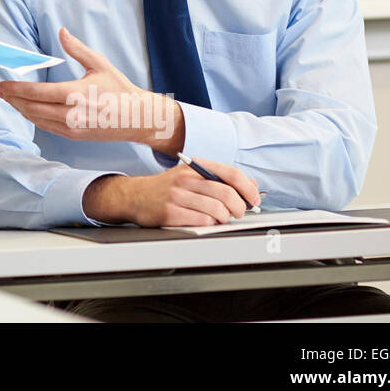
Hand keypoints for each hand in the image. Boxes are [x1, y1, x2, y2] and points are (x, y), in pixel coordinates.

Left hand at [0, 27, 181, 150]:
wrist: (137, 118)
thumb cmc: (119, 89)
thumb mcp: (99, 64)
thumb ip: (77, 49)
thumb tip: (62, 31)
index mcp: (75, 94)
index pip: (36, 93)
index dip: (15, 89)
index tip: (1, 85)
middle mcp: (71, 114)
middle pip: (31, 107)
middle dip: (13, 99)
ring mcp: (71, 127)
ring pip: (36, 119)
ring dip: (20, 109)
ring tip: (9, 99)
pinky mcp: (74, 135)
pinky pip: (47, 127)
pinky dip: (33, 118)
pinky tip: (27, 110)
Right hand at [83, 159, 261, 226]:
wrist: (135, 195)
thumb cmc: (168, 188)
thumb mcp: (192, 175)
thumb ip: (220, 179)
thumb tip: (252, 187)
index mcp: (195, 166)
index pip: (231, 173)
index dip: (248, 188)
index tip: (254, 200)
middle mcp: (186, 178)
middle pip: (227, 194)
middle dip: (239, 208)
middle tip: (238, 213)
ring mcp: (177, 195)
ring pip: (217, 210)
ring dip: (223, 219)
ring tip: (218, 218)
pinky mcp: (170, 212)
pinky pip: (202, 222)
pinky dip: (208, 225)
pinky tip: (202, 222)